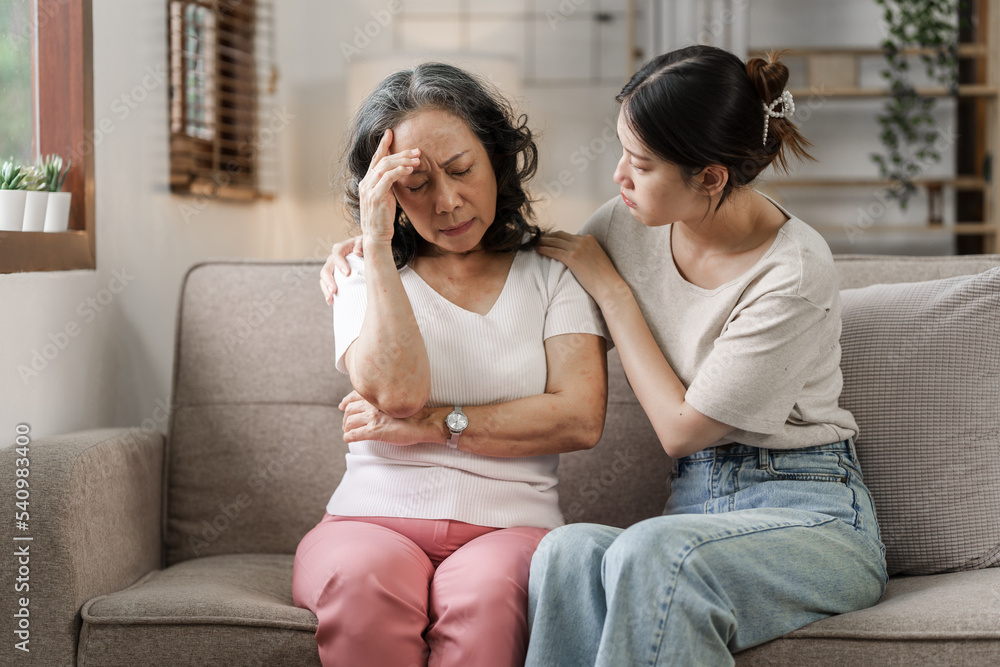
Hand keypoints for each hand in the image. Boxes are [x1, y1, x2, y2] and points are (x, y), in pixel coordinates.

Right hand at [319, 236, 362, 304]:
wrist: (366, 254)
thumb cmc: (366, 248)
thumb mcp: (365, 244)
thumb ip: (361, 245)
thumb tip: (357, 252)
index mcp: (341, 248)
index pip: (337, 254)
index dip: (340, 263)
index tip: (347, 273)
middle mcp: (334, 258)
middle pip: (327, 268)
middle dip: (329, 280)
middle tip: (334, 290)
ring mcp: (332, 268)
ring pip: (324, 277)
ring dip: (326, 288)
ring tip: (331, 298)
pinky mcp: (333, 277)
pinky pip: (326, 285)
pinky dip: (327, 293)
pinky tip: (331, 302)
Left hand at [339, 390, 442, 445]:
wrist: (425, 423)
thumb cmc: (416, 414)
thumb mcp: (398, 402)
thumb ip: (386, 402)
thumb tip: (379, 406)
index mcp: (379, 398)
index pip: (355, 396)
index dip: (346, 401)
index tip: (342, 405)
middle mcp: (373, 406)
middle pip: (349, 410)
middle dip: (345, 418)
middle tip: (346, 424)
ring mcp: (373, 418)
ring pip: (349, 422)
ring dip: (346, 428)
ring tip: (348, 432)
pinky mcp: (375, 431)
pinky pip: (354, 434)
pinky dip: (349, 437)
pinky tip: (348, 439)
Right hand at [358, 129, 419, 245]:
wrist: (376, 237)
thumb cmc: (383, 219)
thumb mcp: (385, 197)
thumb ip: (388, 185)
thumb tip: (399, 173)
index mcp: (367, 182)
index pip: (375, 159)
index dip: (382, 145)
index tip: (390, 133)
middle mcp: (365, 183)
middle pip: (382, 160)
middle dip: (400, 152)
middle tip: (417, 150)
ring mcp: (369, 189)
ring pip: (385, 166)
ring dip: (403, 160)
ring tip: (417, 158)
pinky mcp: (375, 196)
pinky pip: (388, 178)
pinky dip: (399, 171)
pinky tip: (410, 169)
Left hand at [537, 231, 627, 308]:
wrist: (609, 286)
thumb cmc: (603, 278)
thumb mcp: (596, 259)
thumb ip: (586, 253)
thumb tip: (575, 257)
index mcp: (589, 239)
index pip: (567, 235)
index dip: (555, 237)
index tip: (547, 239)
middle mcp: (583, 240)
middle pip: (559, 235)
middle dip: (547, 237)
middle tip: (537, 240)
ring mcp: (578, 248)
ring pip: (555, 241)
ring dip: (543, 242)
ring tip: (534, 244)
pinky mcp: (572, 258)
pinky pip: (554, 251)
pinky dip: (544, 249)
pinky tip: (538, 250)